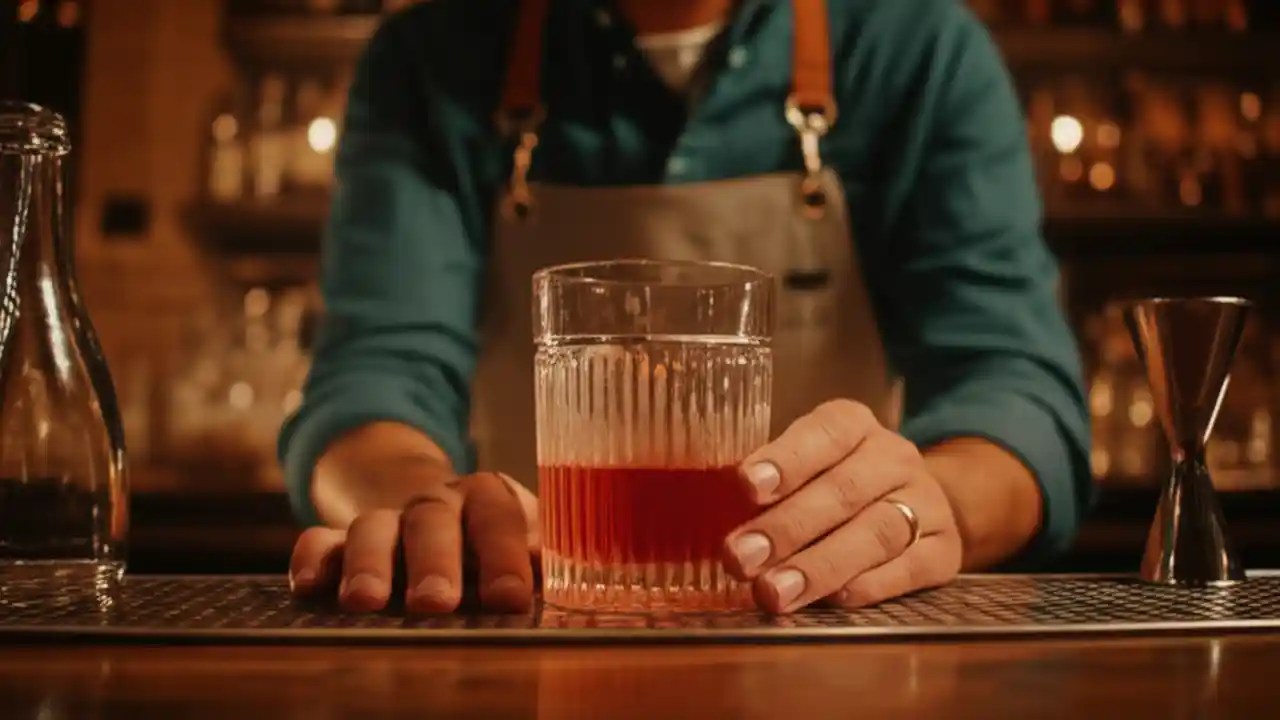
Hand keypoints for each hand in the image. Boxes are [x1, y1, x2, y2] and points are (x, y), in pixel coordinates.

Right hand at [288, 440, 538, 613]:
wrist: (425, 501)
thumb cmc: (485, 537)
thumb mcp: (520, 538)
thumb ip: (542, 559)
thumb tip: (575, 589)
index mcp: (486, 499)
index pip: (499, 519)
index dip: (505, 556)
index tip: (510, 599)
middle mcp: (434, 503)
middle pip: (432, 522)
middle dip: (435, 562)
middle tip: (436, 602)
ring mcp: (384, 517)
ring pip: (372, 528)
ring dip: (370, 563)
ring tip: (365, 602)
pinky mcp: (338, 536)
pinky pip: (318, 539)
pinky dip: (311, 558)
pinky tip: (308, 586)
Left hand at [723, 399, 961, 612]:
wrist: (920, 505)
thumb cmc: (836, 484)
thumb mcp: (805, 467)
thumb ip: (766, 486)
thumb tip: (706, 516)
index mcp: (853, 425)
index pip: (825, 432)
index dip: (785, 459)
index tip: (746, 485)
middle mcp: (893, 457)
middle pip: (843, 490)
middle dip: (786, 528)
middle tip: (740, 558)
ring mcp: (926, 502)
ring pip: (875, 532)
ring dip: (819, 566)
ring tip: (774, 592)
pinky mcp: (945, 550)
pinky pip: (908, 568)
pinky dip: (868, 585)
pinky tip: (833, 599)